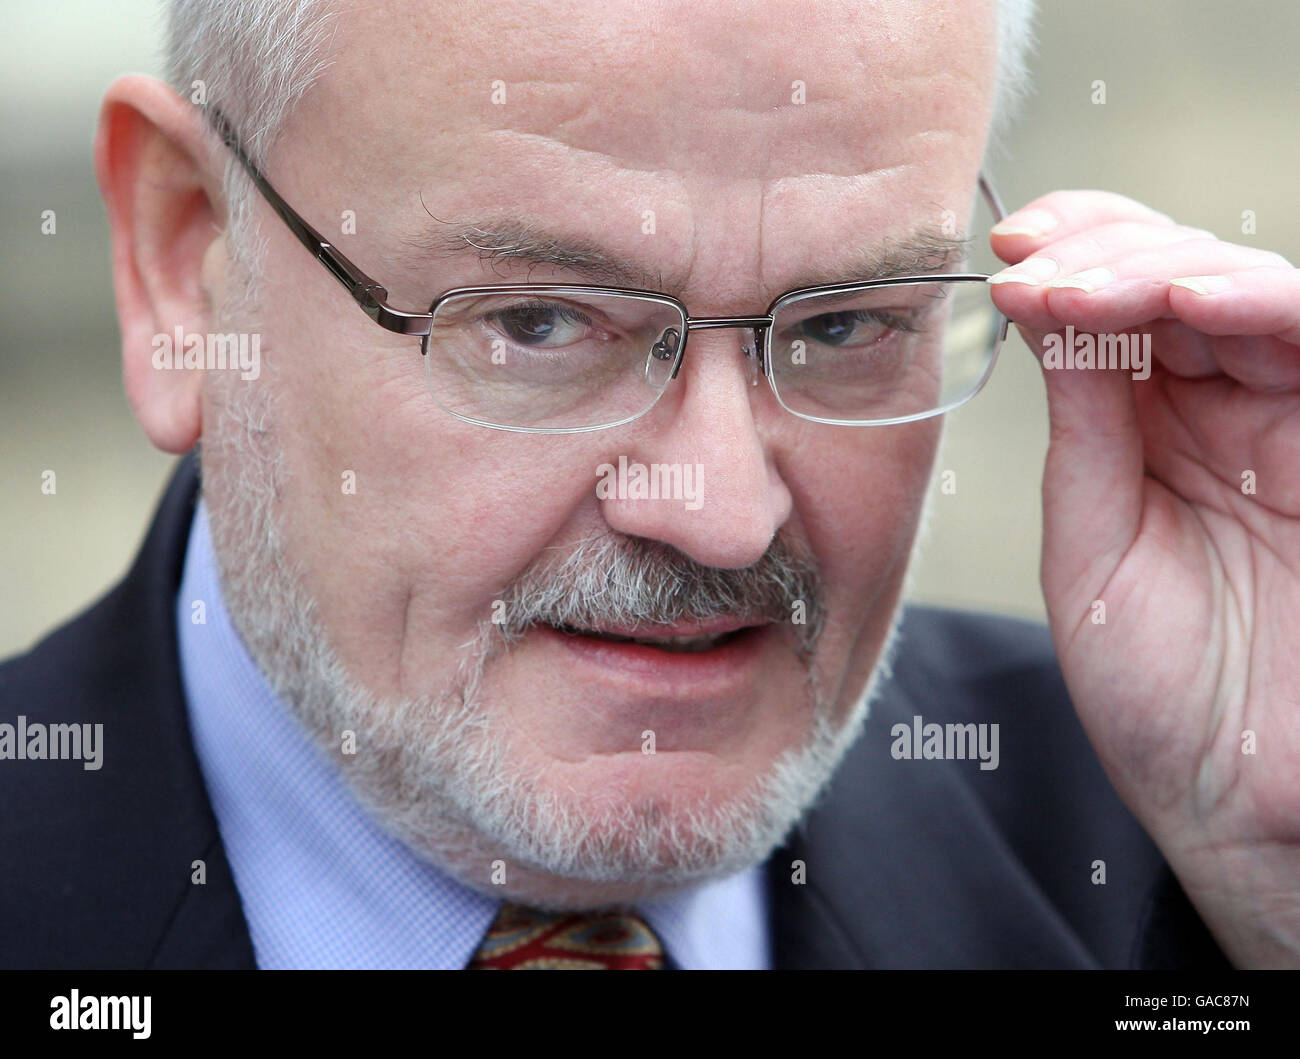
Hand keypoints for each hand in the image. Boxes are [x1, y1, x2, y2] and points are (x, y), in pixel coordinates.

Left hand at [988, 190, 1299, 966]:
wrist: (1238, 801)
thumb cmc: (1161, 691)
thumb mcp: (1092, 547)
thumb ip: (1088, 431)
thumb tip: (1053, 313)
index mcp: (1151, 434)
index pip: (1117, 309)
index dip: (1069, 261)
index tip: (1007, 254)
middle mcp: (1226, 416)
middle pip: (1177, 279)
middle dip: (1100, 254)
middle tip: (1033, 267)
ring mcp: (1292, 425)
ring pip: (1248, 294)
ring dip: (1163, 266)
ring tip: (1086, 283)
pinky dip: (1257, 304)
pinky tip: (1187, 297)